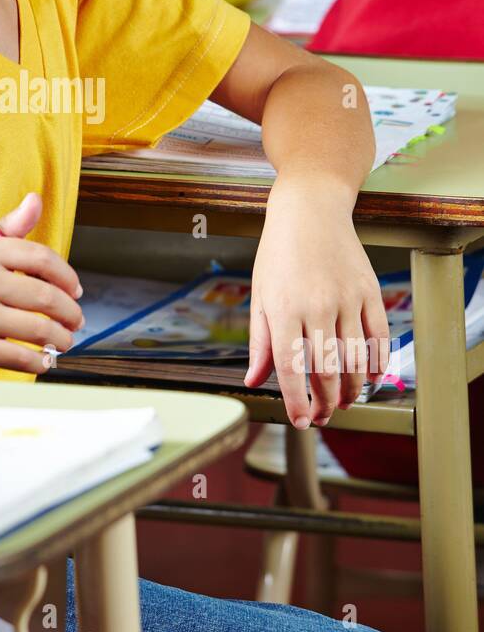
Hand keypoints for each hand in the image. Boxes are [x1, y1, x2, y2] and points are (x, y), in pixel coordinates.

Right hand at [0, 192, 83, 374]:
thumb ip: (8, 227)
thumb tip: (35, 200)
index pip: (42, 259)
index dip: (67, 276)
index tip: (76, 290)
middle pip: (46, 297)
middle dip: (70, 313)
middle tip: (76, 321)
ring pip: (39, 329)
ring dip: (61, 339)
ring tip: (64, 341)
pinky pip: (19, 357)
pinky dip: (39, 362)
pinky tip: (44, 361)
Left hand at [243, 176, 389, 427]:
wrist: (310, 210)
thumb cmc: (278, 254)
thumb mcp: (260, 295)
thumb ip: (259, 342)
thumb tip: (253, 381)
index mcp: (284, 308)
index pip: (291, 367)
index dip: (297, 400)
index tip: (301, 421)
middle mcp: (317, 306)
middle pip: (326, 370)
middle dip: (325, 402)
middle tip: (321, 416)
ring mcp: (347, 299)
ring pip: (355, 359)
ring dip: (350, 389)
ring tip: (342, 401)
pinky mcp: (370, 292)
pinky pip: (379, 338)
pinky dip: (376, 363)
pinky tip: (367, 377)